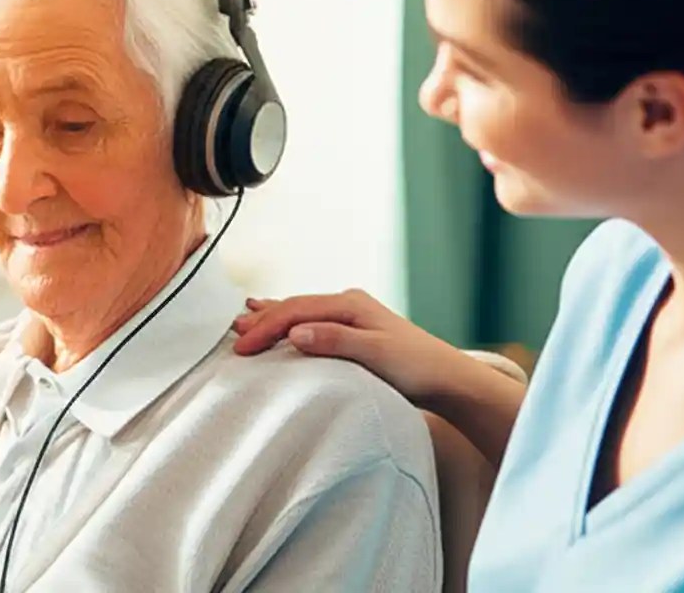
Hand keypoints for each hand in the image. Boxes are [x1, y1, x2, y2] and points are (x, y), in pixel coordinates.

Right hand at [231, 289, 465, 402]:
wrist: (449, 379)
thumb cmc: (416, 368)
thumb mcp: (376, 354)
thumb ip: (335, 341)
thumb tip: (296, 331)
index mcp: (350, 304)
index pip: (296, 311)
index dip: (267, 328)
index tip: (243, 348)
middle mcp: (348, 303)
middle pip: (295, 307)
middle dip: (262, 320)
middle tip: (234, 336)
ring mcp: (351, 315)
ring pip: (300, 312)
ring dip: (272, 318)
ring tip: (244, 321)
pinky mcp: (354, 330)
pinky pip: (311, 320)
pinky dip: (289, 321)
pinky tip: (279, 318)